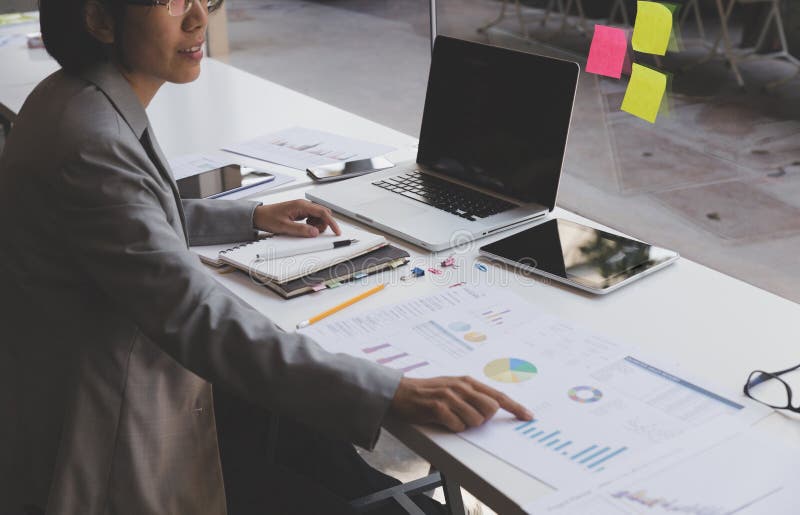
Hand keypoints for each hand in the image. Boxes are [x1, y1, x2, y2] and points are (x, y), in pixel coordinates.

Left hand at [253, 200, 341, 236]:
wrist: (259, 215)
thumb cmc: (268, 217)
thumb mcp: (284, 226)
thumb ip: (301, 230)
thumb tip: (314, 232)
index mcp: (301, 205)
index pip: (322, 212)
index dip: (331, 222)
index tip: (336, 231)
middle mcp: (303, 205)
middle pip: (323, 213)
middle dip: (324, 224)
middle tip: (316, 232)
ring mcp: (302, 208)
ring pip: (318, 216)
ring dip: (318, 224)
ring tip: (307, 230)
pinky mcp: (300, 212)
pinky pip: (312, 217)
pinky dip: (312, 224)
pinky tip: (304, 227)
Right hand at [389, 376, 532, 431]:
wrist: (400, 392)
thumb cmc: (428, 393)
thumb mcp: (453, 388)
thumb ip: (473, 395)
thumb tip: (493, 408)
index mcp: (468, 382)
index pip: (498, 395)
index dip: (515, 407)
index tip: (529, 416)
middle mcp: (461, 386)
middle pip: (490, 410)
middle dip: (483, 419)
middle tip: (465, 416)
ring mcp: (450, 396)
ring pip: (475, 420)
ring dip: (464, 424)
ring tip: (450, 417)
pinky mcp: (438, 407)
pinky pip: (457, 426)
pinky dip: (452, 427)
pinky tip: (442, 420)